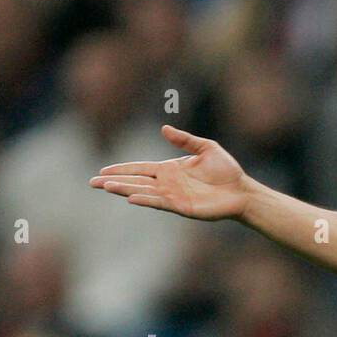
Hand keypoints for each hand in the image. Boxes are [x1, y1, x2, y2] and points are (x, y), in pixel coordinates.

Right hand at [89, 125, 250, 220]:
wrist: (243, 191)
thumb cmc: (227, 171)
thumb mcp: (206, 148)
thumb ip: (184, 139)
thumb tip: (163, 128)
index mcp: (170, 169)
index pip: (140, 169)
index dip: (121, 169)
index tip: (102, 171)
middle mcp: (168, 184)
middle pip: (136, 181)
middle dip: (114, 181)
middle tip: (93, 182)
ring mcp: (174, 196)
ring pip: (143, 192)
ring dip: (125, 189)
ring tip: (106, 187)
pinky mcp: (183, 207)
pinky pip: (161, 203)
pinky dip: (146, 200)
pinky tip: (131, 198)